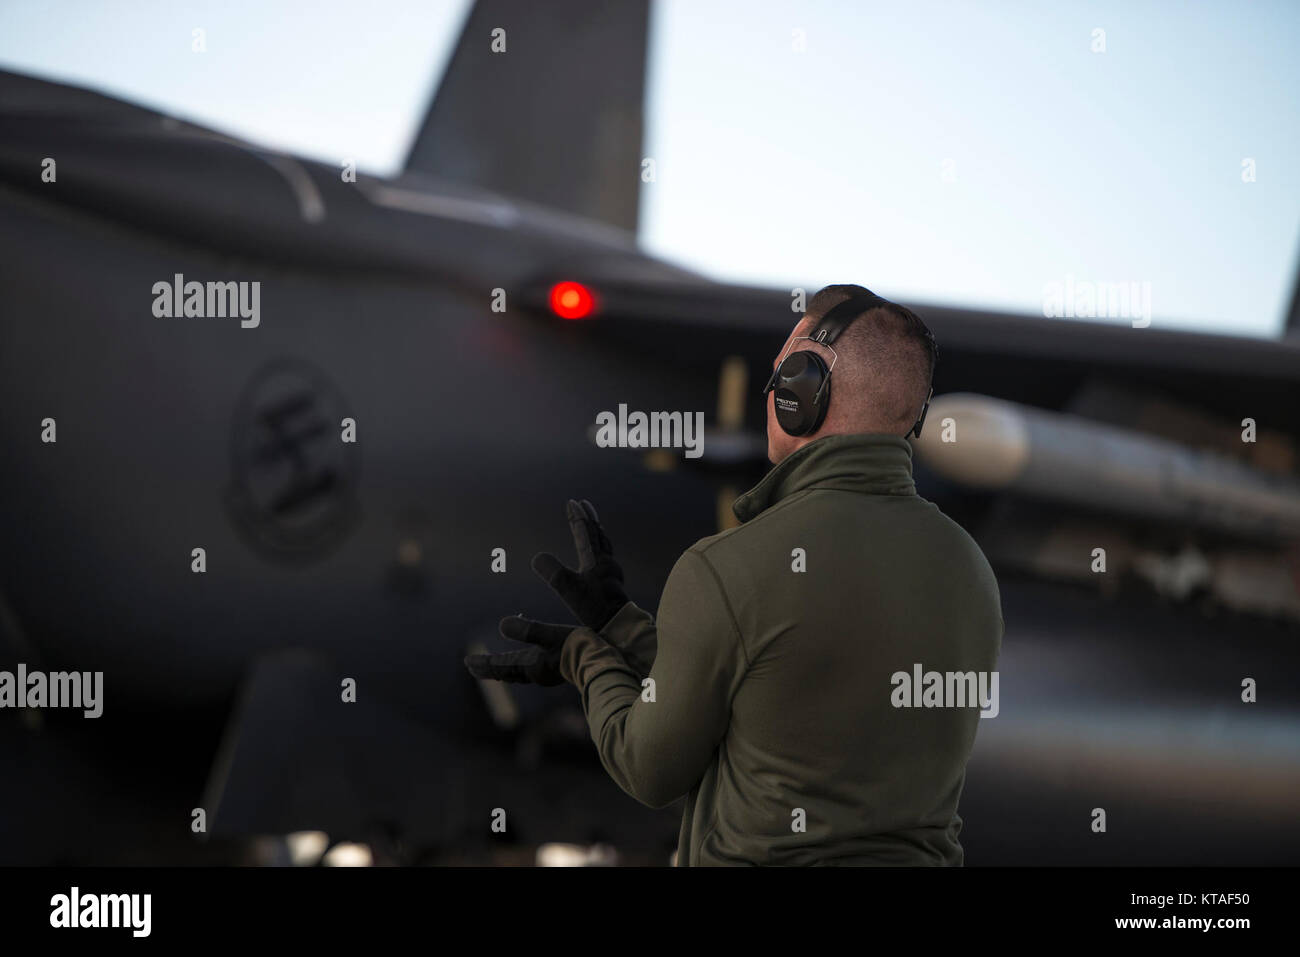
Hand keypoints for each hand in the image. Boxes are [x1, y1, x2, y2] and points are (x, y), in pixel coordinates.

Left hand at [463, 616, 575, 685]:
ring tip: (496, 665)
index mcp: (531, 667)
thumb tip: (502, 625)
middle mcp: (536, 673)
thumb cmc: (579, 648)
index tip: (467, 661)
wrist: (605, 663)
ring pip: (519, 672)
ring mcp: (548, 673)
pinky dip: (520, 665)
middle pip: (506, 672)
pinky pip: (532, 669)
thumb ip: (528, 630)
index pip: (500, 666)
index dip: (483, 663)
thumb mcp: (551, 635)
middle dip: (489, 668)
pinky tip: (528, 659)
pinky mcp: (558, 670)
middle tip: (473, 666)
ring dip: (503, 668)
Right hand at [532, 499, 628, 631]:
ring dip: (596, 533)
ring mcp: (612, 574)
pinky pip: (607, 560)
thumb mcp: (567, 588)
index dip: (576, 517)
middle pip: (597, 534)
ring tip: (593, 526)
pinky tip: (599, 558)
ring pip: (604, 546)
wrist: (619, 626)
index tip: (571, 502)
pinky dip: (601, 551)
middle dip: (588, 518)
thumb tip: (536, 557)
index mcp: (596, 560)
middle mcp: (607, 563)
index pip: (585, 532)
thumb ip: (551, 571)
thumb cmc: (594, 608)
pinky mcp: (613, 586)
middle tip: (583, 504)